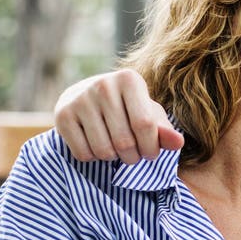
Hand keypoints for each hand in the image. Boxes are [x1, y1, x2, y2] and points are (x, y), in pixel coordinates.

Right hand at [54, 69, 183, 164]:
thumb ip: (165, 130)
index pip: (145, 125)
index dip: (151, 147)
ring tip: (117, 149)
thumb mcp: (150, 114)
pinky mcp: (62, 115)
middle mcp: (103, 85)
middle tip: (134, 155)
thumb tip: (178, 143)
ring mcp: (80, 99)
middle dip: (133, 157)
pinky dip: (94, 158)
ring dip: (114, 159)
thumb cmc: (128, 108)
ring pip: (104, 151)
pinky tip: (97, 145)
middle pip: (124, 142)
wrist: (87, 96)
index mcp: (129, 80)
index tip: (151, 153)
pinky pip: (83, 153)